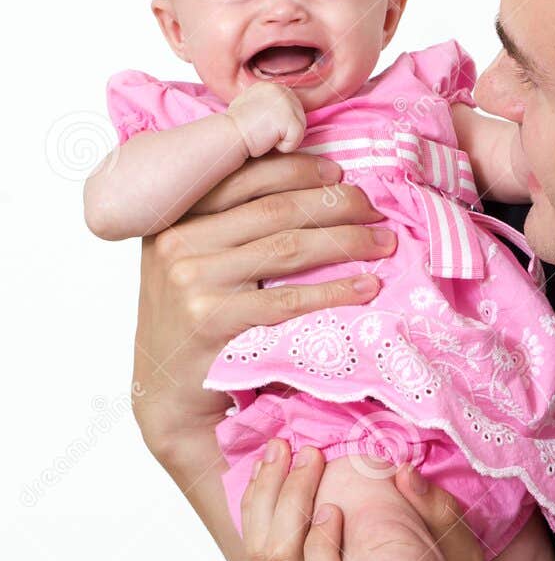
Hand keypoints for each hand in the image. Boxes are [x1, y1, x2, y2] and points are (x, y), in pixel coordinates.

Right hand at [133, 152, 395, 467]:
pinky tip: (366, 287)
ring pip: (287, 247)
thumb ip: (228, 224)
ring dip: (346, 242)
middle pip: (275, 209)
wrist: (165, 392)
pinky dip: (334, 291)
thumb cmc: (191, 322)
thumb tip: (308, 187)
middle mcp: (178, 241)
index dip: (298, 169)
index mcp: (174, 216)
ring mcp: (192, 280)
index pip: (245, 176)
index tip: (338, 174)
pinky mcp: (212, 320)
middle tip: (375, 211)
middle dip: (335, 205)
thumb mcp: (191, 260)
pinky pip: (288, 299)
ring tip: (383, 244)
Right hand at [227, 81, 306, 156]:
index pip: (290, 108)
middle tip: (261, 132)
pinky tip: (266, 140)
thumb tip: (280, 115)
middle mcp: (281, 90)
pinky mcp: (289, 118)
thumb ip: (268, 107)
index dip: (278, 123)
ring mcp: (286, 102)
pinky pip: (296, 140)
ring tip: (263, 135)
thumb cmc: (235, 128)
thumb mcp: (251, 107)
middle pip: (299, 118)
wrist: (228, 136)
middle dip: (283, 131)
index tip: (260, 126)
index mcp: (271, 86)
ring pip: (299, 129)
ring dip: (282, 139)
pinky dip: (283, 147)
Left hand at [240, 446, 485, 560]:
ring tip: (278, 452)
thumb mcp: (459, 560)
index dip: (319, 548)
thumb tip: (404, 471)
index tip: (332, 503)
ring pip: (259, 559)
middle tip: (307, 453)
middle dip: (288, 498)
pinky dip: (253, 516)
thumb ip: (438, 514)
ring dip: (264, 497)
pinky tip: (263, 481)